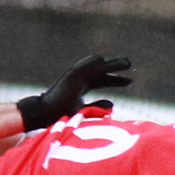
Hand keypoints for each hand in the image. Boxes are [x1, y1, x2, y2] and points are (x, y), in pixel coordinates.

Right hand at [16, 55, 131, 130]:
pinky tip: (103, 60)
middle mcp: (79, 79)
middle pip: (101, 72)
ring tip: (125, 62)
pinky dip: (91, 63)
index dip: (116, 81)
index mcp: (82, 87)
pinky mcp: (68, 77)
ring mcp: (74, 77)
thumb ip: (97, 106)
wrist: (44, 114)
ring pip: (95, 68)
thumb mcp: (84, 110)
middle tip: (129, 64)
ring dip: (110, 64)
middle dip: (115, 68)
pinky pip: (82, 67)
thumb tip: (112, 104)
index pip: (103, 81)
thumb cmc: (61, 115)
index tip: (130, 81)